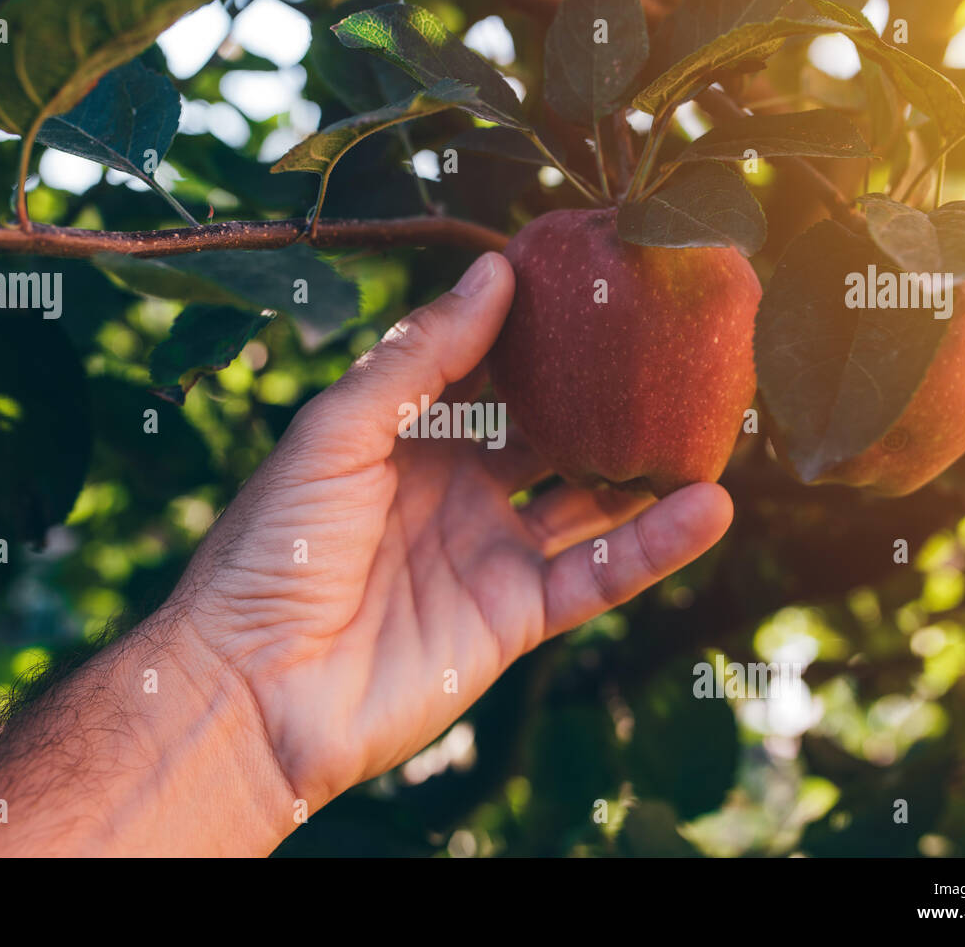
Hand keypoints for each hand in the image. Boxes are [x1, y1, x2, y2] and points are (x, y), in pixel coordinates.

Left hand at [172, 252, 734, 831]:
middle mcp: (452, 486)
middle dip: (601, 391)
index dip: (533, 325)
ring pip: (586, 500)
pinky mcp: (513, 616)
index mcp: (402, 435)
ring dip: (643, 465)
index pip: (482, 365)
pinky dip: (654, 545)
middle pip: (545, 428)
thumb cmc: (274, 549)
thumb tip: (494, 274)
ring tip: (709, 419)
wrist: (255, 690)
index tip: (593, 277)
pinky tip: (708, 505)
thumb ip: (419, 358)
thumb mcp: (338, 433)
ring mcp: (487, 551)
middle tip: (671, 342)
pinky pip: (597, 574)